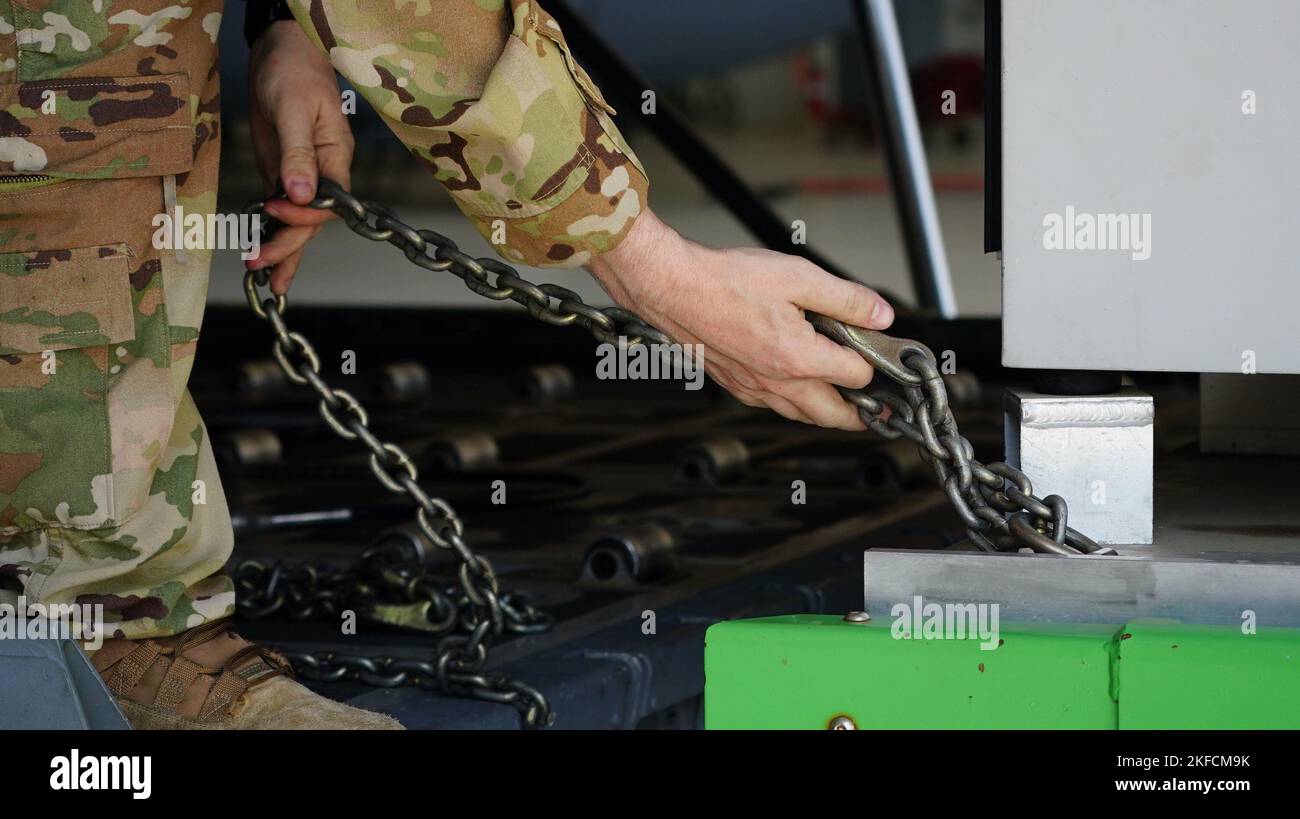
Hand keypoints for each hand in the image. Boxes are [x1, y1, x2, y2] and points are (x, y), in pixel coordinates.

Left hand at [246, 21, 353, 294]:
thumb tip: (302, 196)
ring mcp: (303, 177)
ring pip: (299, 223)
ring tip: (265, 279)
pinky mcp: (283, 174)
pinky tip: (265, 257)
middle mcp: (324, 174)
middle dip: (287, 245)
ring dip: (283, 251)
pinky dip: (274, 234)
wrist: (281, 51)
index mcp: (336, 159)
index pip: (327, 204)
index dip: (302, 215)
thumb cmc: (293, 73)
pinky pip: (282, 212)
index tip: (273, 208)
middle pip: (312, 222)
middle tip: (258, 263)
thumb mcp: (294, 110)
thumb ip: (298, 154)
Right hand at [587, 209, 894, 430]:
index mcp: (799, 358)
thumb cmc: (726, 280)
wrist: (673, 288)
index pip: (856, 375)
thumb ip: (846, 300)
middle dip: (859, 414)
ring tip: (841, 405)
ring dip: (825, 413)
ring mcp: (753, 387)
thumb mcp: (800, 278)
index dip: (873, 362)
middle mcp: (777, 382)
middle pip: (832, 415)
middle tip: (876, 410)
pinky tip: (792, 387)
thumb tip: (880, 317)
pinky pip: (771, 406)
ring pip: (801, 415)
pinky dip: (791, 404)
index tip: (878, 352)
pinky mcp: (733, 384)